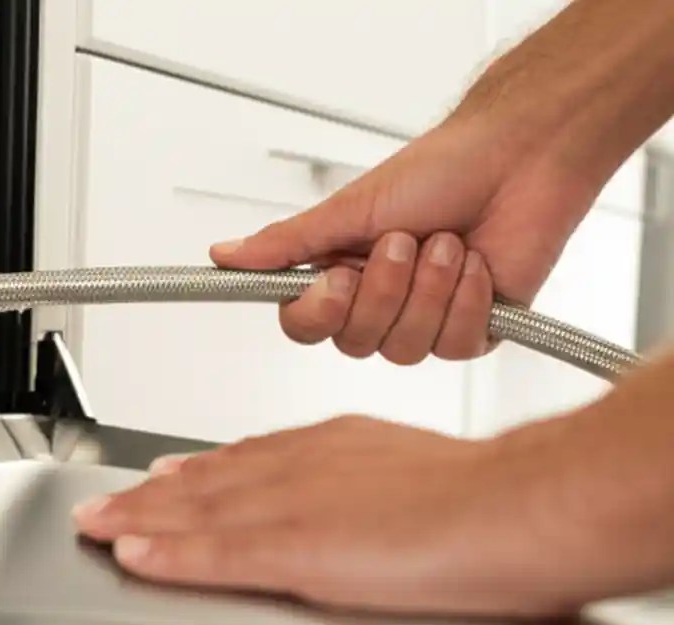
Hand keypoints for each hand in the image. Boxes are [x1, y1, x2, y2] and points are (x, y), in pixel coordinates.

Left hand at [72, 414, 673, 617]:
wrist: (514, 503)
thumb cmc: (479, 492)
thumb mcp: (405, 467)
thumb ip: (361, 480)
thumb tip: (348, 500)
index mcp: (327, 448)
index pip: (241, 460)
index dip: (190, 475)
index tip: (156, 481)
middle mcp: (298, 466)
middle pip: (205, 484)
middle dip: (147, 497)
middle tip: (103, 504)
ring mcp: (292, 506)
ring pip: (197, 512)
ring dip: (139, 520)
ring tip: (97, 526)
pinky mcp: (296, 547)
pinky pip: (215, 552)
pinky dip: (169, 554)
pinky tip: (134, 556)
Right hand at [212, 116, 602, 363]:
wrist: (519, 159)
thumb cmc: (442, 170)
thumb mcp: (351, 207)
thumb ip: (287, 242)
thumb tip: (223, 254)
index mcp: (341, 271)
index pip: (304, 323)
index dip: (319, 311)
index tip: (337, 279)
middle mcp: (379, 301)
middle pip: (356, 341)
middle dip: (385, 290)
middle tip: (403, 241)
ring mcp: (425, 319)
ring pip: (406, 347)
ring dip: (429, 290)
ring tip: (447, 243)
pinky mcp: (474, 329)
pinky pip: (456, 344)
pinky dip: (467, 300)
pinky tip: (476, 265)